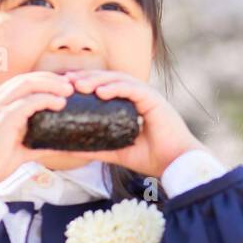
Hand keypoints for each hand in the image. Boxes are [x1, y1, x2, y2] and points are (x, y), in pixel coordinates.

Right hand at [0, 71, 103, 190]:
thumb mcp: (18, 148)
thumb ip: (36, 141)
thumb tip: (59, 143)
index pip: (19, 83)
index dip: (42, 80)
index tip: (61, 86)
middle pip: (25, 79)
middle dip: (50, 78)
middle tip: (70, 85)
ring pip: (27, 84)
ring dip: (51, 85)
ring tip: (69, 91)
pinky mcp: (1, 118)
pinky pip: (28, 102)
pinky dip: (46, 99)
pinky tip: (60, 103)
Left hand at [61, 69, 204, 179]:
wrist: (176, 164)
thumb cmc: (152, 158)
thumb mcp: (116, 152)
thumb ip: (95, 148)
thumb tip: (68, 150)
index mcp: (132, 105)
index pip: (106, 87)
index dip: (87, 84)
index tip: (66, 87)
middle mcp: (140, 96)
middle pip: (110, 79)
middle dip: (88, 77)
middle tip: (66, 80)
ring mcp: (148, 96)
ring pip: (119, 80)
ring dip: (98, 80)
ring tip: (79, 85)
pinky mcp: (155, 100)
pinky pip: (132, 89)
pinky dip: (116, 88)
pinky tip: (100, 92)